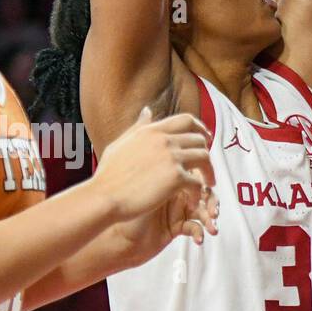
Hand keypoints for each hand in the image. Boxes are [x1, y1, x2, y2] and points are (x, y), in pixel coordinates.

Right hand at [92, 107, 216, 236]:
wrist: (102, 197)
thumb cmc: (107, 176)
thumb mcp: (120, 144)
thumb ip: (138, 127)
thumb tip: (148, 111)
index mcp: (152, 131)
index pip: (187, 120)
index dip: (201, 127)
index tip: (206, 138)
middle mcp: (165, 140)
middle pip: (199, 139)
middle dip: (206, 151)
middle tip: (206, 166)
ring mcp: (172, 158)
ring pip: (204, 158)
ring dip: (209, 172)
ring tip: (208, 183)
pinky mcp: (176, 177)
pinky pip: (198, 182)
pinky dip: (199, 192)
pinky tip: (193, 200)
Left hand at [111, 181, 219, 267]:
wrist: (115, 240)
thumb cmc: (123, 212)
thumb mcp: (145, 190)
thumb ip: (162, 174)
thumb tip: (176, 156)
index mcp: (167, 180)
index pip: (193, 174)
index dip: (205, 179)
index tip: (209, 186)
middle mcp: (174, 193)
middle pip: (202, 192)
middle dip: (211, 201)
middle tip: (213, 209)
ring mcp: (176, 210)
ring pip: (201, 211)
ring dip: (209, 217)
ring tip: (211, 224)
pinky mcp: (176, 227)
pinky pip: (194, 227)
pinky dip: (199, 232)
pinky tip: (200, 237)